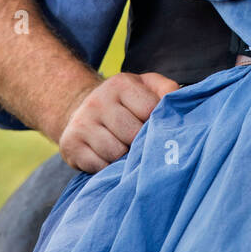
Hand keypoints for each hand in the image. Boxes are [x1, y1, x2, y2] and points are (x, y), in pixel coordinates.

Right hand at [58, 71, 179, 172]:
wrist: (84, 111)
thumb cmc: (126, 103)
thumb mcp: (147, 87)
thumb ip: (168, 91)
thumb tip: (180, 104)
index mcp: (121, 83)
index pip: (150, 111)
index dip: (157, 124)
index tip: (156, 128)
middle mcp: (98, 100)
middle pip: (132, 134)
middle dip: (141, 143)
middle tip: (141, 143)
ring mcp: (81, 122)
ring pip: (115, 152)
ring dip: (124, 158)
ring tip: (125, 150)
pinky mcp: (70, 144)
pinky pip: (98, 166)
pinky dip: (107, 168)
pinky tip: (108, 158)